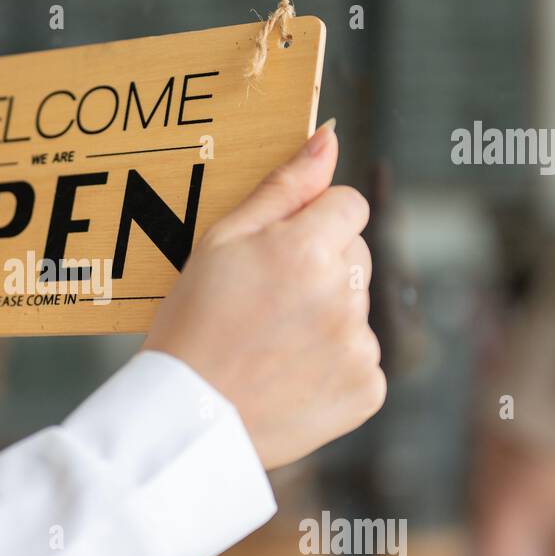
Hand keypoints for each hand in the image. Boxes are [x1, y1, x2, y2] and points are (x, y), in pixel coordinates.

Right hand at [144, 121, 383, 467]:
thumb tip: (330, 138)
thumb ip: (282, 188)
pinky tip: (290, 376)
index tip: (278, 255)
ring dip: (327, 317)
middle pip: (356, 255)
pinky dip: (334, 365)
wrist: (187, 417)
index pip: (349, 206)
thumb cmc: (192, 323)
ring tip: (272, 345)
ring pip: (357, 307)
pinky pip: (363, 358)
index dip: (312, 224)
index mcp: (308, 247)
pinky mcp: (368, 388)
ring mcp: (360, 344)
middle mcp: (343, 293)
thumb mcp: (220, 243)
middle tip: (265, 305)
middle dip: (321, 268)